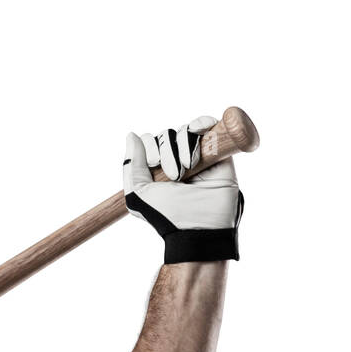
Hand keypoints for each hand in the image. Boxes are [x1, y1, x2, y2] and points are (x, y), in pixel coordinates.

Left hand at [123, 116, 244, 263]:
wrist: (201, 226)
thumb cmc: (168, 215)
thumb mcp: (138, 194)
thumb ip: (132, 165)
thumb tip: (132, 135)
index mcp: (157, 169)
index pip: (150, 142)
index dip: (150, 148)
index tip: (155, 165)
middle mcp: (177, 160)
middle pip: (166, 135)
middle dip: (167, 151)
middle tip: (174, 175)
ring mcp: (198, 155)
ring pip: (185, 131)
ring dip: (182, 147)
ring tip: (187, 169)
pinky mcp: (218, 151)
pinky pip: (206, 125)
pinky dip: (200, 125)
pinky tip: (200, 134)